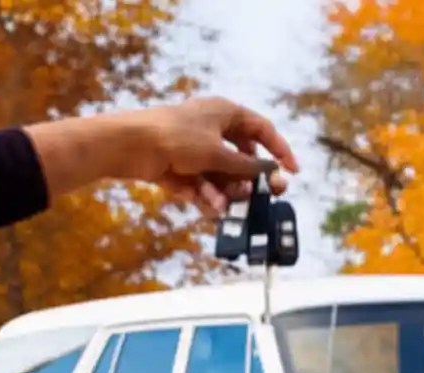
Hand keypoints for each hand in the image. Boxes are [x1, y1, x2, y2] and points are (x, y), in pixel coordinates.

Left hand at [126, 97, 298, 214]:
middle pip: (241, 157)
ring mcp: (194, 149)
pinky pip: (201, 185)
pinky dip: (206, 196)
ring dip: (226, 191)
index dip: (279, 149)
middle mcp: (211, 129)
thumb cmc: (175, 138)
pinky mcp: (179, 168)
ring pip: (220, 175)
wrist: (130, 145)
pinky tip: (210, 208)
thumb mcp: (218, 153)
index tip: (292, 170)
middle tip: (259, 196)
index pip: (262, 129)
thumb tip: (270, 172)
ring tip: (225, 205)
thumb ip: (246, 166)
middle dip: (248, 179)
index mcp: (225, 113)